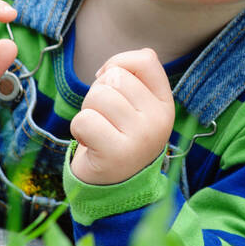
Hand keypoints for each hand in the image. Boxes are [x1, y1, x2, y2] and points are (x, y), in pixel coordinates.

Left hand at [69, 48, 175, 185]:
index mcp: (165, 104)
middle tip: (105, 117)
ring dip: (88, 110)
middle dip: (99, 92)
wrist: (114, 186)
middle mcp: (159, 120)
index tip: (111, 83)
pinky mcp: (117, 154)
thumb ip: (131, 78)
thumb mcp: (136, 107)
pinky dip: (78, 129)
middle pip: (115, 77)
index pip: (146, 59)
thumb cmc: (119, 136)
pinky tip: (90, 142)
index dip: (120, 63)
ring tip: (98, 129)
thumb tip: (106, 70)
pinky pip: (84, 120)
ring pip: (97, 96)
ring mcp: (141, 138)